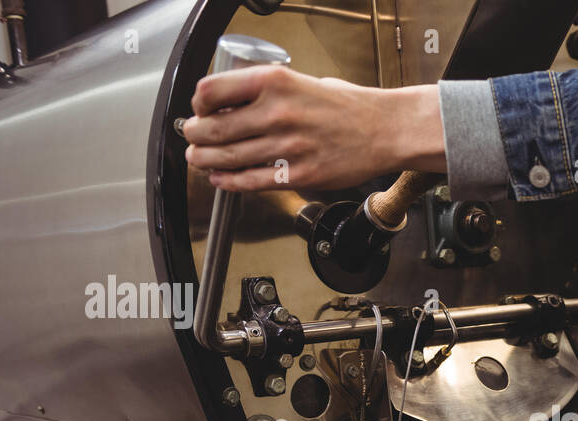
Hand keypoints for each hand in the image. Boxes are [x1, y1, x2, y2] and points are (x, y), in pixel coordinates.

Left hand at [182, 66, 444, 191]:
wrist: (385, 130)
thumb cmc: (348, 107)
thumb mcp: (302, 81)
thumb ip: (267, 92)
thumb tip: (232, 103)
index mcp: (275, 82)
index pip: (212, 92)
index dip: (198, 104)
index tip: (199, 110)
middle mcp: (278, 113)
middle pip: (213, 129)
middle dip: (194, 137)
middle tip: (192, 138)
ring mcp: (287, 146)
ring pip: (227, 158)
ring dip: (205, 161)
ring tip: (199, 160)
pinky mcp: (299, 174)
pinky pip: (252, 181)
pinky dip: (229, 182)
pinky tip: (221, 179)